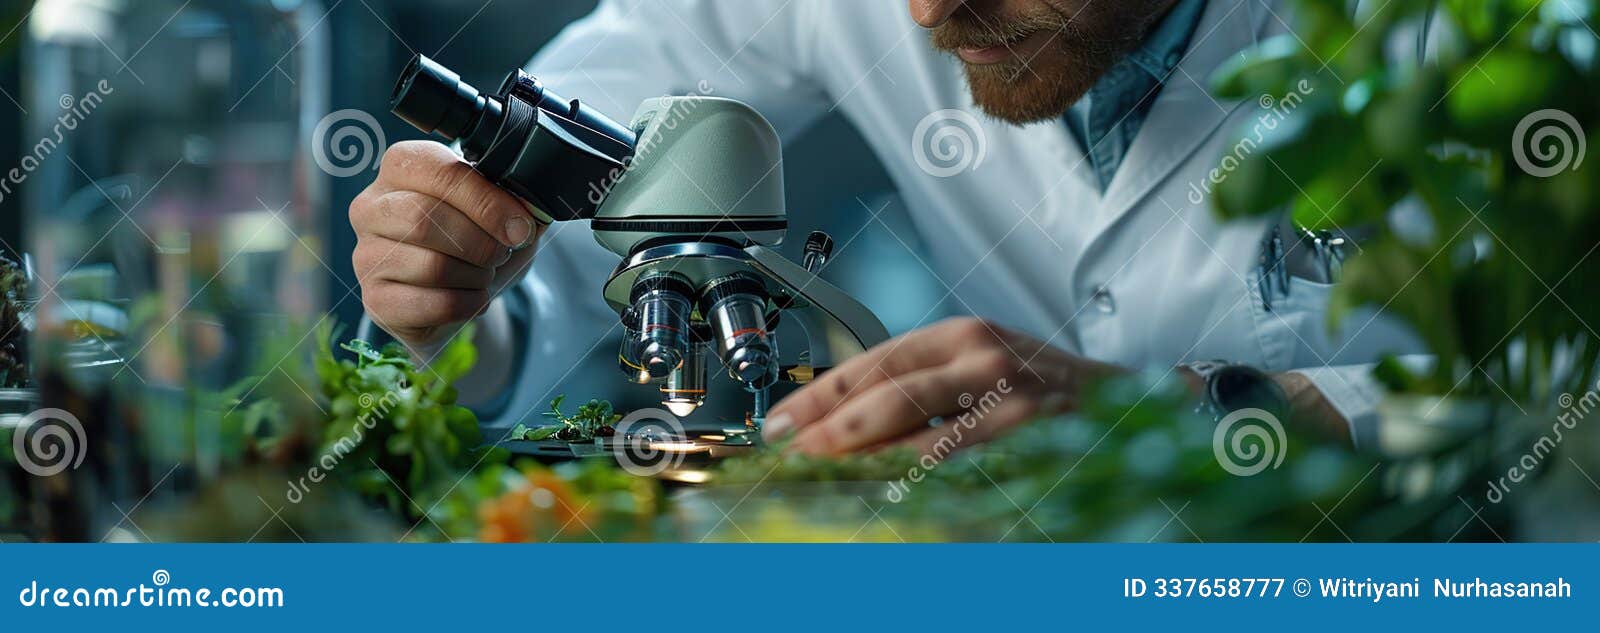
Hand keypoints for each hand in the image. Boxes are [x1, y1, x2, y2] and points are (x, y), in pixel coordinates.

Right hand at [350, 141, 540, 349]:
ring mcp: (367, 255)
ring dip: (477, 275)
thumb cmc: (476, 237)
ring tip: (485, 273)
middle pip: (424, 220)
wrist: (460, 287)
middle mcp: (371, 207)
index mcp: (401, 167)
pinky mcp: (376, 300)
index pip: (440, 174)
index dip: (487, 203)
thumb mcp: (500, 209)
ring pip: (431, 266)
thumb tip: (527, 206)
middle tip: (502, 253)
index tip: (519, 227)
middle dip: (482, 243)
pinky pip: (432, 304)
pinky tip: (472, 297)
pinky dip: (468, 304)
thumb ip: (514, 198)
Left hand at [764, 317, 1124, 455]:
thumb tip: (841, 424)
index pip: (874, 361)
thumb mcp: (981, 368)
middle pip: (889, 393)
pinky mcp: (1038, 441)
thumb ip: (920, 387)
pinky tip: (892, 499)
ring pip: (923, 435)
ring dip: (867, 461)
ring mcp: (1014, 400)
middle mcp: (986, 358)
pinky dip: (925, 487)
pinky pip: (970, 471)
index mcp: (963, 336)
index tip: (780, 422)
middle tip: (789, 454)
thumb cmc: (1049, 390)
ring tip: (823, 478)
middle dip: (830, 428)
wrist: (1137, 402)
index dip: (820, 394)